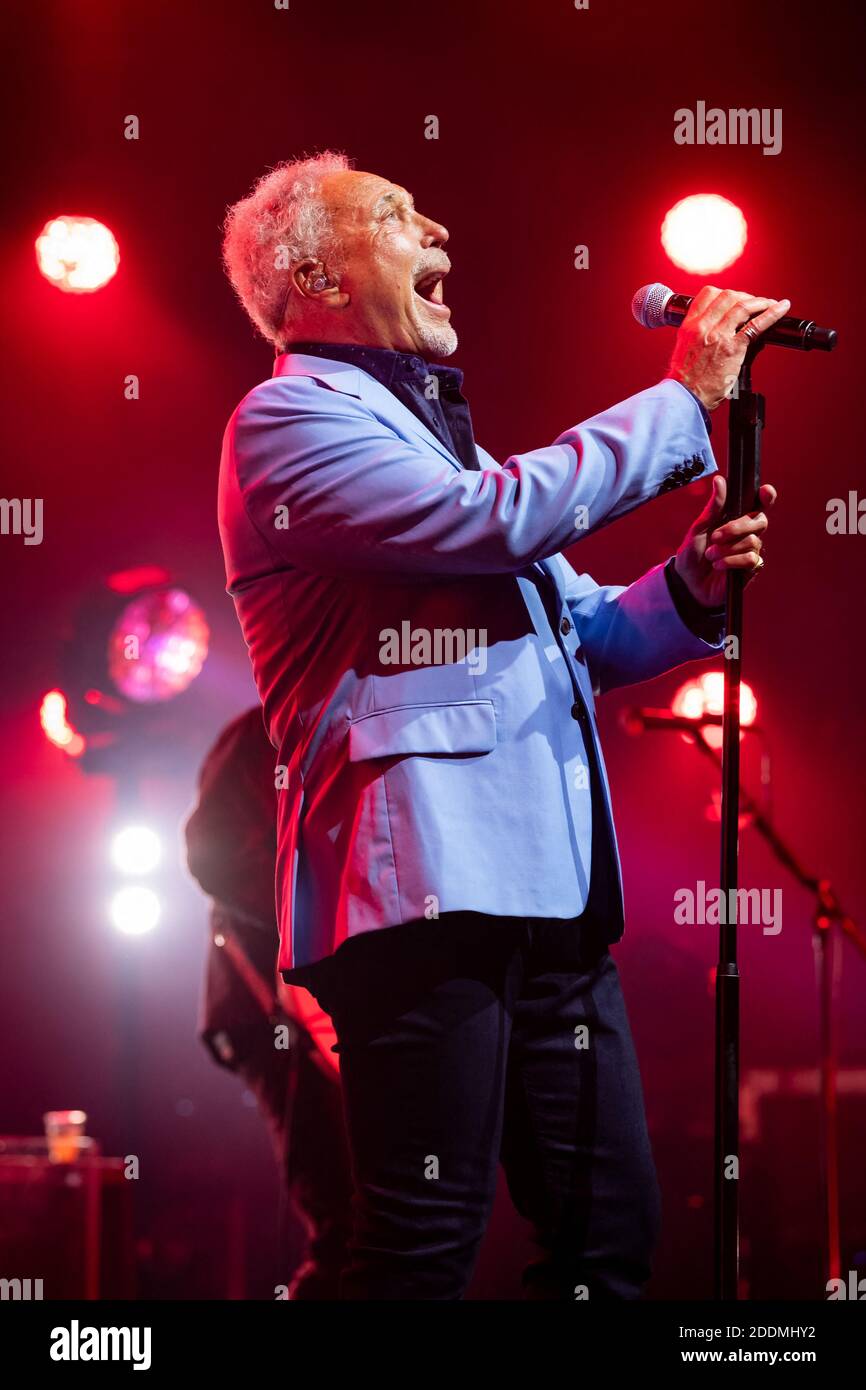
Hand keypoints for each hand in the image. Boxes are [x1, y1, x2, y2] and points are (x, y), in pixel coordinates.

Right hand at [668, 286, 790, 409]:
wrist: (685, 398)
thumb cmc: (685, 381)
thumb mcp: (685, 350)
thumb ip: (700, 337)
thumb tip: (721, 331)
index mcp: (689, 326)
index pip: (708, 294)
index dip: (726, 292)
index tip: (736, 298)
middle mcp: (703, 326)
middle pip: (728, 295)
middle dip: (745, 296)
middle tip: (755, 304)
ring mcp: (718, 336)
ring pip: (743, 305)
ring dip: (761, 302)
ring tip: (771, 304)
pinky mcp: (732, 348)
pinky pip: (756, 325)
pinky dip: (772, 314)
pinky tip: (781, 309)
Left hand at [675, 475, 775, 607]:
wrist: (687, 582)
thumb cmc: (693, 553)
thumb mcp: (699, 528)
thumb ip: (713, 507)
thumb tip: (720, 480)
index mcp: (737, 519)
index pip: (759, 505)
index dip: (766, 497)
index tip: (765, 491)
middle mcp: (748, 533)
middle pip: (759, 521)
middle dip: (737, 527)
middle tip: (715, 537)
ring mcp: (751, 551)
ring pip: (753, 542)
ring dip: (728, 549)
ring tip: (710, 555)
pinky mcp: (751, 569)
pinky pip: (751, 559)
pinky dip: (732, 561)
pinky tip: (719, 566)